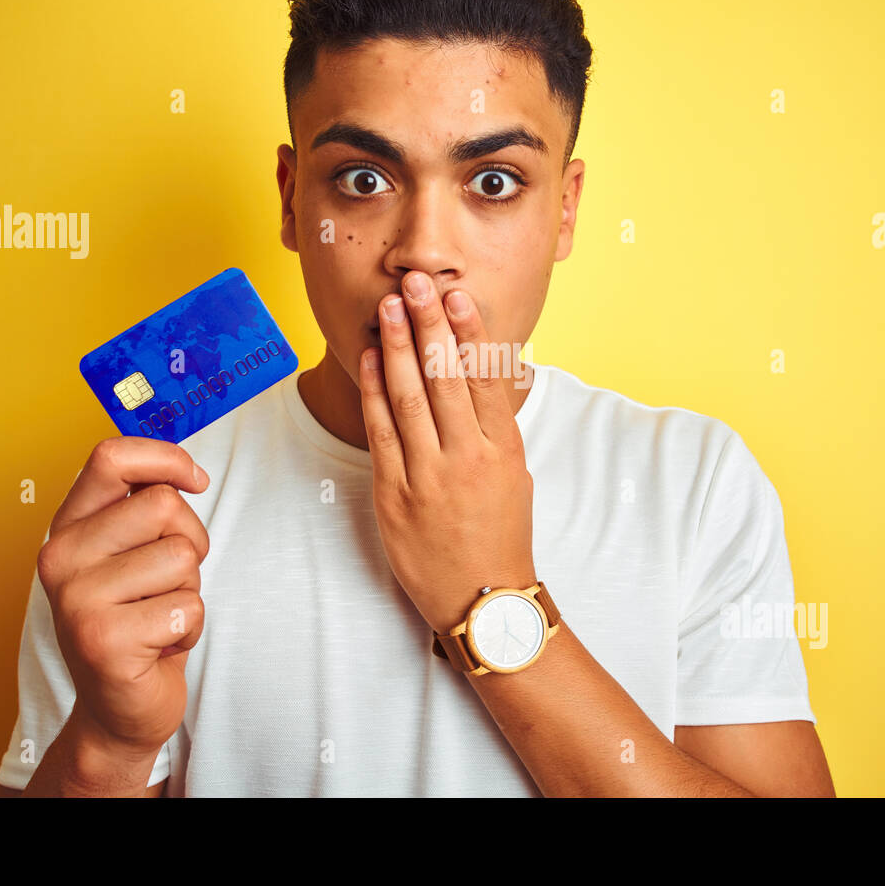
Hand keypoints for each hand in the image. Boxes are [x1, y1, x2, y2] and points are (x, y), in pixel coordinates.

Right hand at [35, 436, 210, 757]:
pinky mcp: (103, 641)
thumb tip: (183, 472)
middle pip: (163, 505)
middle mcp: (61, 558)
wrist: (117, 709)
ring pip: (182, 557)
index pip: (111, 458)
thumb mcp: (132, 555)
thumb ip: (143, 509)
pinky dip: (189, 628)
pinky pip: (188, 607)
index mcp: (67, 528)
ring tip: (158, 615)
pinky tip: (158, 645)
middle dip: (189, 541)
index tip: (194, 480)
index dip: (165, 458)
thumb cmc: (137, 620)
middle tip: (167, 582)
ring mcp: (78, 600)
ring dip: (189, 590)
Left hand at [357, 271, 536, 634]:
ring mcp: (427, 477)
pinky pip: (380, 433)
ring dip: (396, 347)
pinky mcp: (393, 496)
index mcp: (503, 451)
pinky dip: (372, 392)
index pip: (483, 379)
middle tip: (416, 284)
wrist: (484, 601)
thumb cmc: (503, 536)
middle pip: (443, 378)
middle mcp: (466, 458)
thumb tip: (481, 378)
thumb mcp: (516, 477)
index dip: (469, 334)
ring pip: (408, 398)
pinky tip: (368, 359)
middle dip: (427, 325)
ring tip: (389, 308)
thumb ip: (495, 429)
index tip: (458, 297)